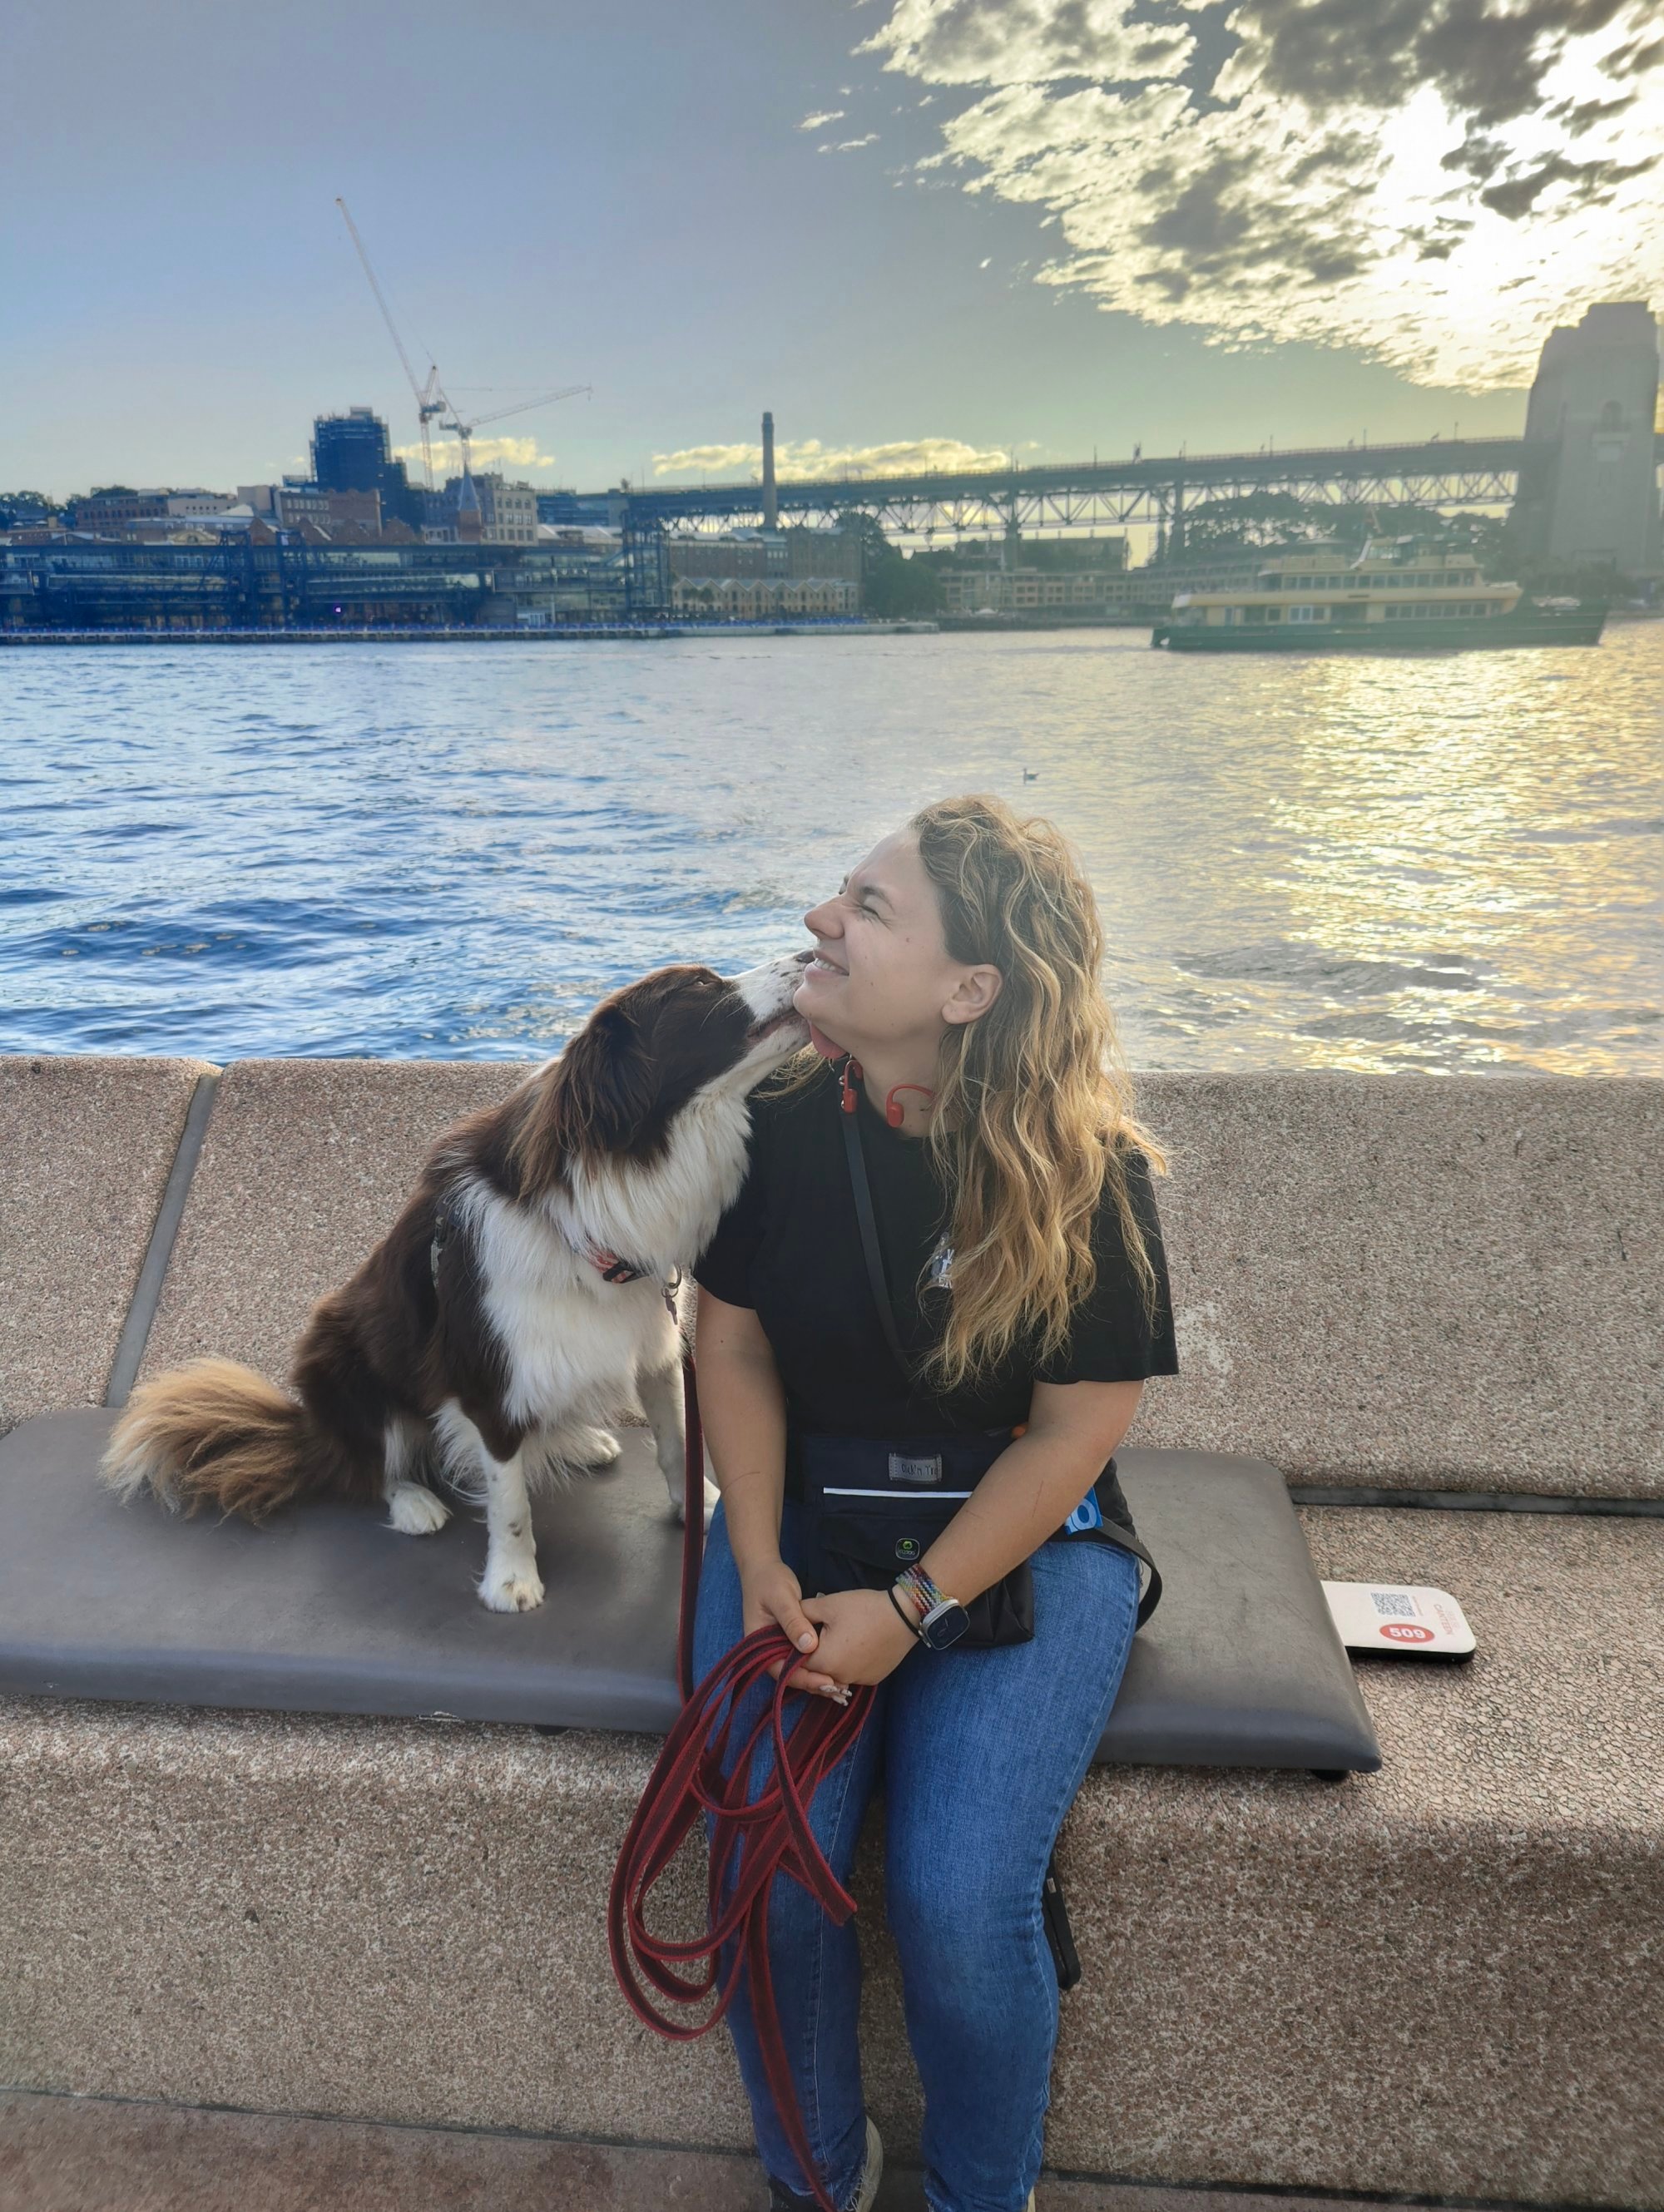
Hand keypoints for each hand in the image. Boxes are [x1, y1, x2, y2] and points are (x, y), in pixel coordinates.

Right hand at [738, 1557, 845, 1696]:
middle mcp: (768, 1649)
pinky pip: (803, 1656)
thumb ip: (793, 1620)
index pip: (780, 1670)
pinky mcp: (790, 1639)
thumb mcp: (781, 1598)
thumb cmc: (769, 1580)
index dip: (803, 1678)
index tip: (826, 1681)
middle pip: (790, 1673)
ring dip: (817, 1675)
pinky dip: (818, 1661)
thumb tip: (809, 1646)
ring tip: (841, 1682)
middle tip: (839, 1687)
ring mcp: (779, 1645)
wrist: (763, 1567)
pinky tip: (836, 1665)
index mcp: (759, 1644)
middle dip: (813, 1682)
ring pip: (798, 1667)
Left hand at [796, 1587, 918, 1691]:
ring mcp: (858, 1681)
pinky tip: (852, 1645)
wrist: (904, 1616)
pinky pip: (851, 1674)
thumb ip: (800, 1614)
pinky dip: (847, 1664)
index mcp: (824, 1662)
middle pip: (815, 1672)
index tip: (794, 1633)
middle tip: (815, 1633)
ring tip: (834, 1638)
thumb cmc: (863, 1608)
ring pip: (833, 1675)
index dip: (792, 1648)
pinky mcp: (872, 1679)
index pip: (795, 1662)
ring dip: (829, 1662)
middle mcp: (840, 1678)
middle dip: (810, 1656)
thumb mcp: (827, 1605)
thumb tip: (785, 1620)